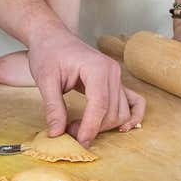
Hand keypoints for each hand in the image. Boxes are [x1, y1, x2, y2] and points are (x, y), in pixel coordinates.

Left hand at [0, 35, 145, 146]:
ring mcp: (117, 76)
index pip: (100, 104)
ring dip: (103, 126)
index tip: (79, 142)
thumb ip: (53, 107)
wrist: (52, 38)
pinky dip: (132, 116)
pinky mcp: (116, 82)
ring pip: (121, 112)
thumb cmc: (48, 53)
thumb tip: (57, 134)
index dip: (90, 127)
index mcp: (96, 68)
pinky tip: (121, 129)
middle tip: (66, 130)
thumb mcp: (45, 81)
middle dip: (93, 128)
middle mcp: (112, 72)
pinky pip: (134, 102)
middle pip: (112, 111)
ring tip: (77, 126)